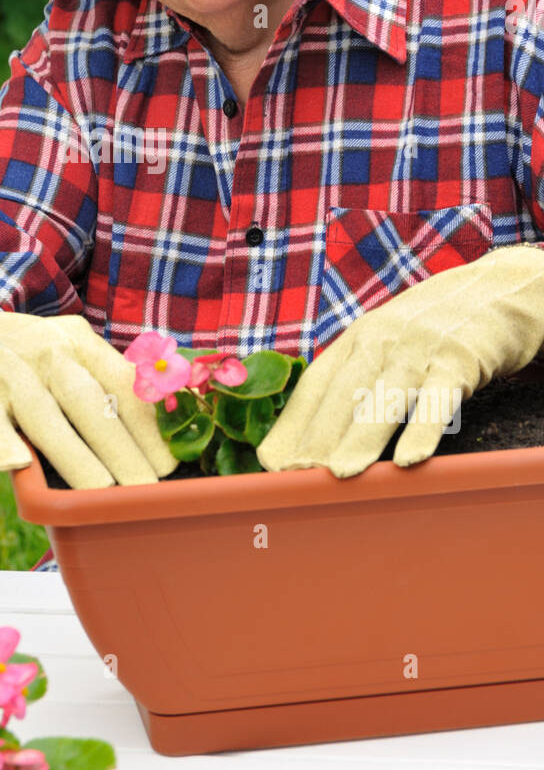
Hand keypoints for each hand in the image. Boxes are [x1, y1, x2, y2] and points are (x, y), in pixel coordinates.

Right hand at [0, 308, 178, 487]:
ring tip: (102, 493)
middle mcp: (47, 351)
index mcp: (79, 341)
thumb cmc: (23, 363)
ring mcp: (7, 371)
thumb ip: (100, 384)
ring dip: (76, 458)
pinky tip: (15, 465)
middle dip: (123, 448)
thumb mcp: (64, 355)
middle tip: (147, 489)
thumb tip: (155, 438)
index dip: (149, 424)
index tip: (171, 463)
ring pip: (46, 417)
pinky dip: (1, 442)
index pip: (122, 382)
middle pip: (90, 401)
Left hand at [256, 244, 543, 477]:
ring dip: (360, 437)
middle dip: (316, 439)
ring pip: (384, 397)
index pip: (315, 385)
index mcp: (357, 339)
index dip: (292, 425)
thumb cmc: (432, 330)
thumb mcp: (386, 343)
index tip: (270, 462)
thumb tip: (319, 435)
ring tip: (339, 474)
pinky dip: (424, 427)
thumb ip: (356, 380)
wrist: (497, 290)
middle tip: (296, 479)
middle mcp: (381, 341)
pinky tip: (411, 458)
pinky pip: (440, 398)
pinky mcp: (460, 360)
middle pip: (341, 394)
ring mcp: (420, 349)